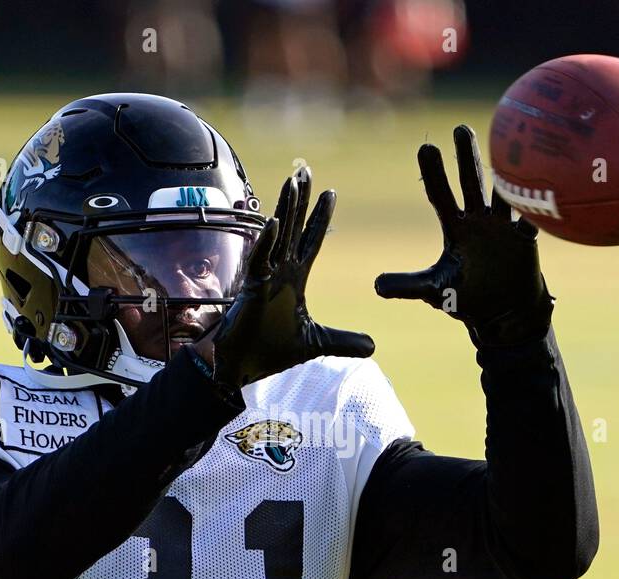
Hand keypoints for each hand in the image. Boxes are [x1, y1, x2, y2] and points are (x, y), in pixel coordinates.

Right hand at [199, 168, 374, 388]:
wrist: (245, 368)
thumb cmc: (272, 352)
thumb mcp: (317, 344)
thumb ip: (343, 341)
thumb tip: (373, 347)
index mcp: (294, 279)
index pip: (311, 242)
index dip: (319, 218)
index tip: (331, 192)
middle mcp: (280, 272)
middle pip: (293, 228)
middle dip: (300, 200)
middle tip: (306, 169)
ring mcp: (265, 278)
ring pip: (277, 236)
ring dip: (286, 209)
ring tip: (292, 181)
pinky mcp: (251, 290)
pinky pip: (259, 260)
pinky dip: (267, 242)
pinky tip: (275, 223)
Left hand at [375, 125, 553, 345]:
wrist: (504, 313)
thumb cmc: (468, 298)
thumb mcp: (434, 291)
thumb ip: (407, 286)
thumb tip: (375, 285)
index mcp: (456, 228)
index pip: (440, 196)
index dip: (434, 173)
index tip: (425, 146)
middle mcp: (478, 220)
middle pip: (471, 182)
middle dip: (466, 156)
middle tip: (459, 128)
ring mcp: (503, 226)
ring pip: (502, 192)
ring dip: (503, 171)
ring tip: (506, 143)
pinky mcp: (525, 238)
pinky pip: (530, 216)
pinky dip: (533, 202)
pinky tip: (537, 183)